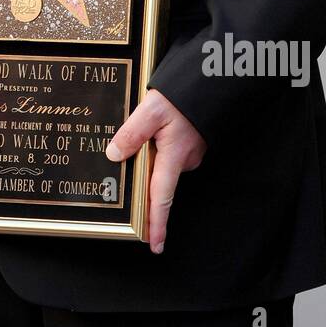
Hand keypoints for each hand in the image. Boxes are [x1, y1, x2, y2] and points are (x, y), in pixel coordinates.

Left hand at [105, 91, 205, 254]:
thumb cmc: (182, 95)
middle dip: (146, 188)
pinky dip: (159, 148)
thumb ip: (132, 133)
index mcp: (174, 158)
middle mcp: (185, 160)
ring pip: (163, 165)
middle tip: (137, 186)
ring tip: (144, 139)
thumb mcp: (151, 110)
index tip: (155, 245)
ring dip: (151, 159)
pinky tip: (155, 133)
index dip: (157, 224)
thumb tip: (114, 155)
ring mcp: (190, 153)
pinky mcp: (191, 143)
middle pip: (159, 183)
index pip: (162, 199)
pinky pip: (170, 153)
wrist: (211, 80)